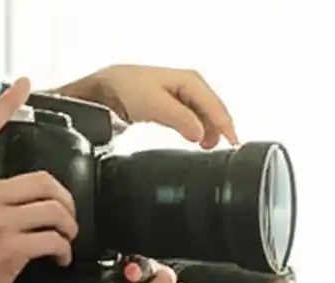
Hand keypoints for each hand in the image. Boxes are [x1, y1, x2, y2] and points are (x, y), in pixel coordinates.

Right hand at [0, 77, 75, 282]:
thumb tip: (30, 196)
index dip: (4, 104)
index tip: (24, 84)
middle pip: (43, 179)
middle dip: (66, 202)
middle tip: (67, 221)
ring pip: (55, 209)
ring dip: (69, 228)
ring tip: (64, 242)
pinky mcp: (8, 247)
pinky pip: (54, 239)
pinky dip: (64, 251)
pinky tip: (58, 259)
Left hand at [52, 65, 237, 148]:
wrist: (101, 90)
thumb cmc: (126, 90)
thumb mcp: (155, 105)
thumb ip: (181, 119)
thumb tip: (202, 134)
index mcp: (190, 80)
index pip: (215, 105)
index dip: (225, 125)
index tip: (232, 144)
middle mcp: (189, 85)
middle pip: (213, 110)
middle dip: (220, 129)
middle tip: (222, 151)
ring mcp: (181, 95)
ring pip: (205, 116)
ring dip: (210, 131)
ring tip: (209, 148)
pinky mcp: (173, 106)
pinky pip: (194, 119)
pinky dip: (199, 130)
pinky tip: (198, 140)